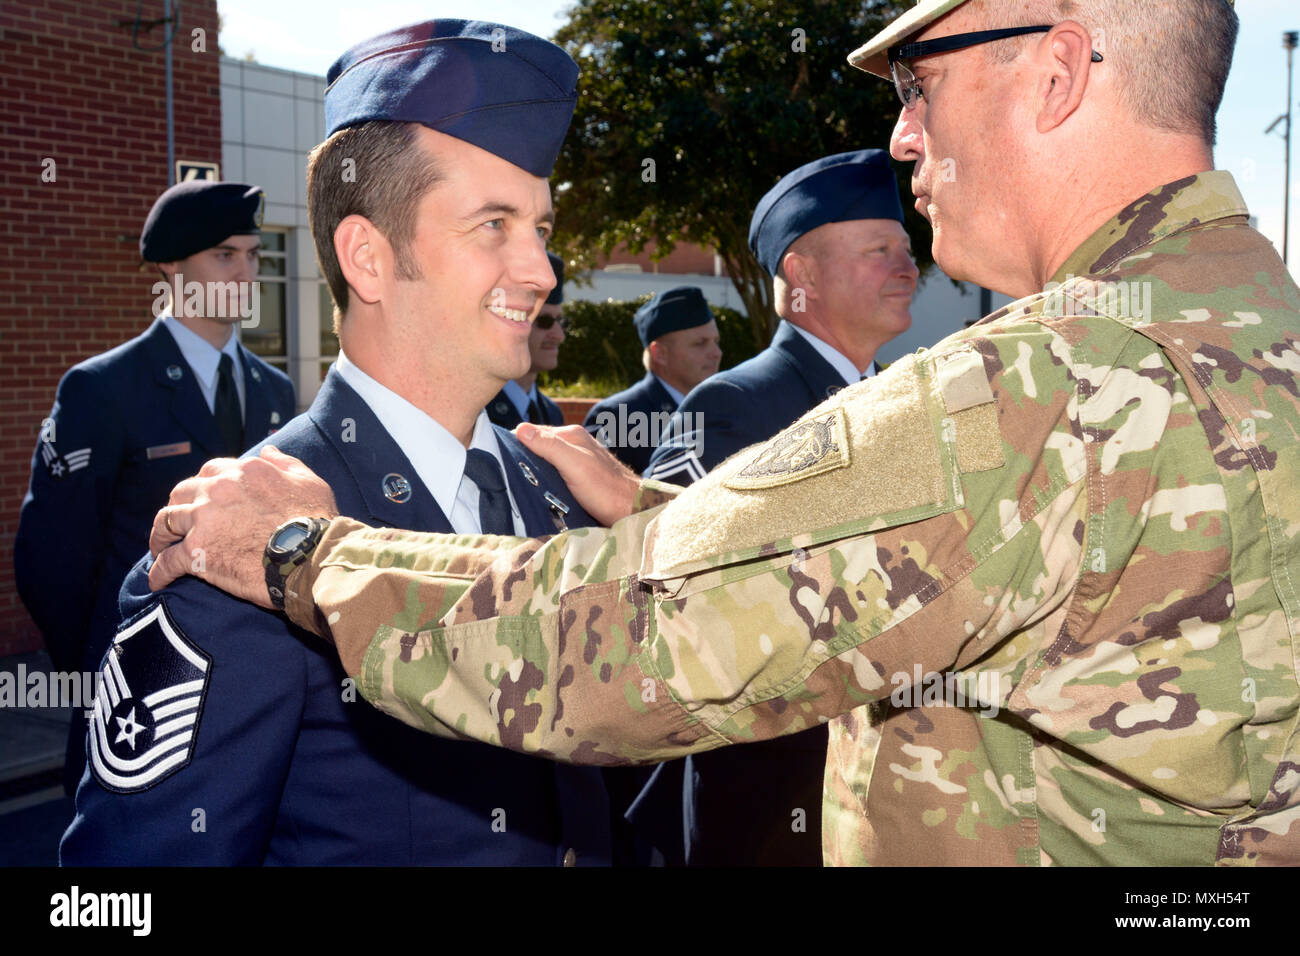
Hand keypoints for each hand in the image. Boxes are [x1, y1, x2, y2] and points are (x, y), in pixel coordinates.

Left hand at [148, 446, 338, 604]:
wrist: (312, 557)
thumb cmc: (316, 522)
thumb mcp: (309, 482)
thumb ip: (285, 463)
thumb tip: (268, 451)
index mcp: (244, 471)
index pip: (211, 471)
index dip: (205, 486)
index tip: (205, 500)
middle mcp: (218, 489)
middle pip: (182, 491)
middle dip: (178, 505)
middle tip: (180, 523)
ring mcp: (204, 520)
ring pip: (165, 521)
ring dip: (160, 534)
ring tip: (161, 548)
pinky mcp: (197, 552)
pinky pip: (167, 561)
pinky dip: (159, 571)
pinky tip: (158, 581)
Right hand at [514, 423, 638, 525]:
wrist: (632, 511)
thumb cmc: (605, 490)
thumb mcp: (574, 465)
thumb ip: (549, 446)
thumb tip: (521, 428)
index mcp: (572, 435)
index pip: (533, 431)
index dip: (515, 442)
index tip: (497, 457)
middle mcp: (575, 443)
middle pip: (539, 446)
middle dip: (522, 456)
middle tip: (503, 473)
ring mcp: (578, 460)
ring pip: (546, 461)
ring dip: (533, 470)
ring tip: (516, 483)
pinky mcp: (580, 476)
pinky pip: (554, 473)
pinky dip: (544, 479)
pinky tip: (538, 489)